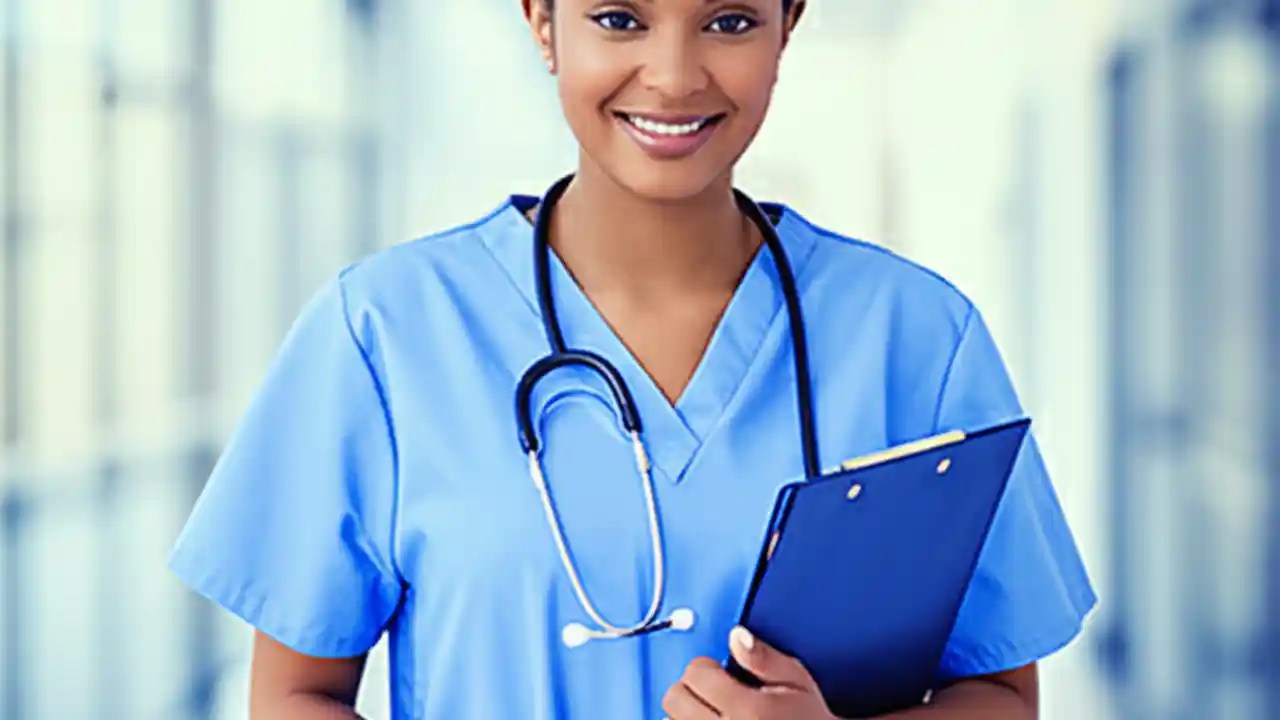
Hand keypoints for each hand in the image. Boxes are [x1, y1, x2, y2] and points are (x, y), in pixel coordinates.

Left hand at [662, 626, 837, 718]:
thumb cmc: (808, 719)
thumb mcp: (797, 682)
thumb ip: (764, 658)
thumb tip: (736, 637)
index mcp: (748, 710)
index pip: (696, 674)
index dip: (706, 666)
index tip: (719, 671)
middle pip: (674, 699)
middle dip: (689, 688)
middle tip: (712, 691)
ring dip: (686, 713)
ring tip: (713, 713)